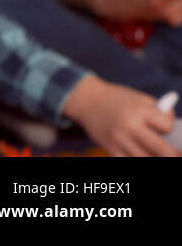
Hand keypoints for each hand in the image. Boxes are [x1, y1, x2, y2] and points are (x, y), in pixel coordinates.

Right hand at [63, 75, 178, 156]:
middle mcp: (130, 126)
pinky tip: (139, 153)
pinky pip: (130, 161)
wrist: (87, 101)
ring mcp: (119, 139)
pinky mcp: (111, 148)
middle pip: (163, 150)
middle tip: (173, 153)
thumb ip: (157, 111)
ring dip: (155, 157)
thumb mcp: (138, 98)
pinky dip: (138, 159)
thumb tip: (174, 130)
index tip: (164, 126)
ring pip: (147, 159)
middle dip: (173, 154)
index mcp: (139, 110)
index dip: (169, 127)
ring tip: (154, 151)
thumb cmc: (117, 99)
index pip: (167, 126)